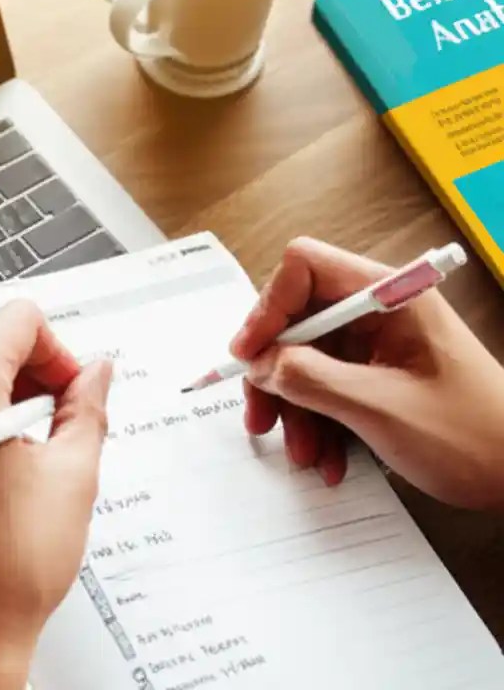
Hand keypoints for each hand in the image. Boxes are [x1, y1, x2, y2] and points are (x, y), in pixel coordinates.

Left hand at [0, 301, 112, 688]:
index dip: (61, 353)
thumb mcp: (71, 475)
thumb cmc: (1, 569)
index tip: (75, 393)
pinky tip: (3, 471)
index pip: (20, 320)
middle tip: (61, 429)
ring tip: (33, 460)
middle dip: (35, 377)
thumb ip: (87, 407)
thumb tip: (96, 373)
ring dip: (8, 400)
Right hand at [231, 238, 503, 508]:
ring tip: (305, 452)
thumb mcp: (380, 408)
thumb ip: (311, 379)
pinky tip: (329, 457)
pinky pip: (326, 388)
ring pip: (305, 360)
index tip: (250, 354)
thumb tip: (261, 364)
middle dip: (276, 372)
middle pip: (297, 319)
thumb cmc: (476, 437)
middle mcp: (382, 312)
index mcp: (392, 296)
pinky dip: (318, 423)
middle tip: (262, 415)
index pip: (305, 268)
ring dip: (295, 409)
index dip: (268, 307)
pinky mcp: (377, 375)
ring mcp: (379, 344)